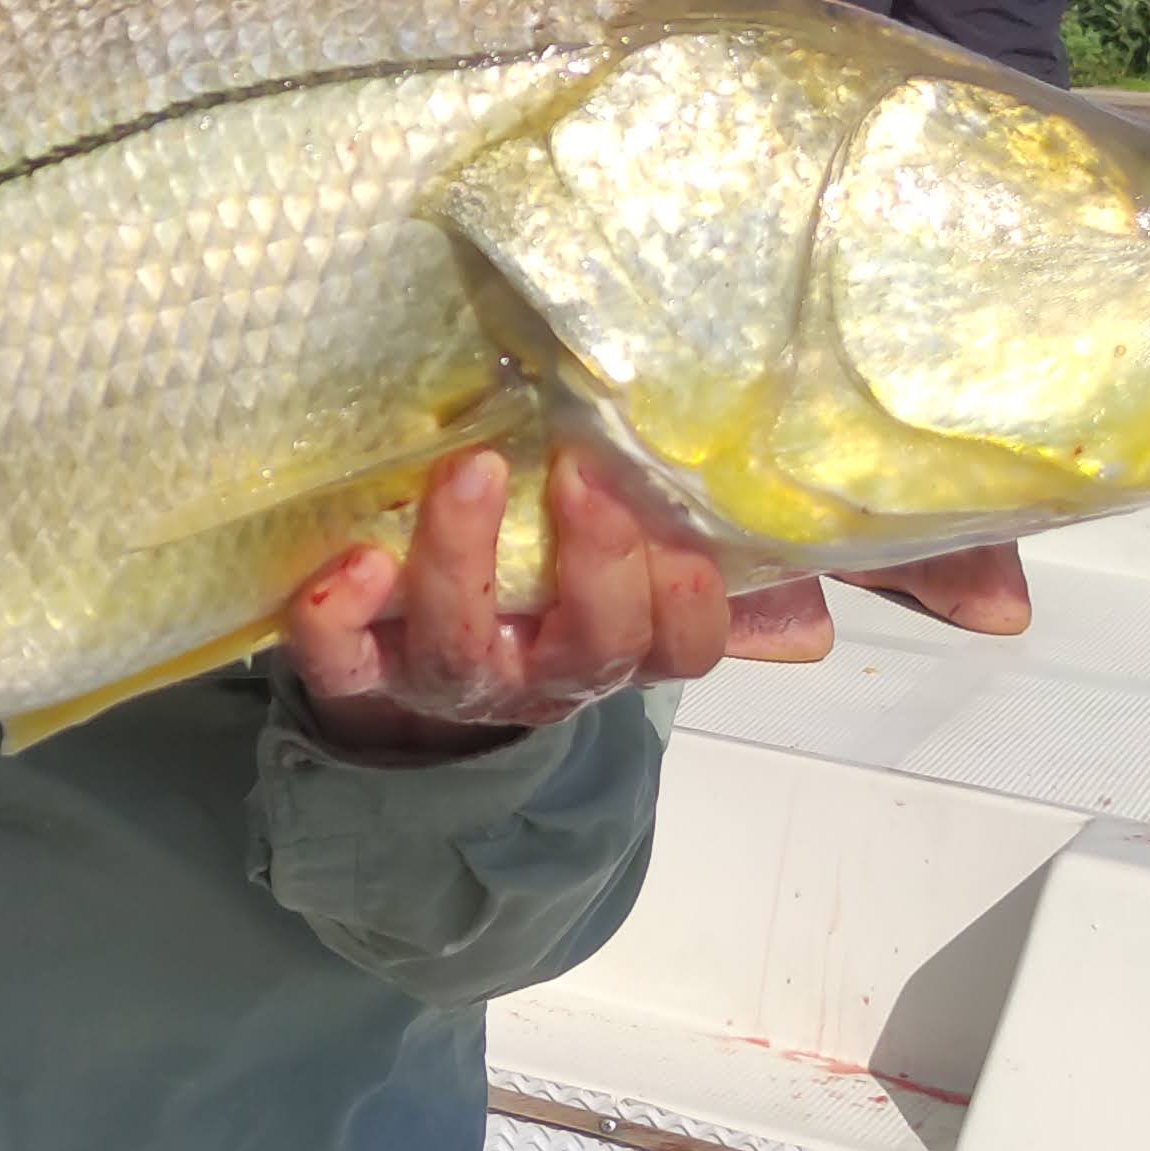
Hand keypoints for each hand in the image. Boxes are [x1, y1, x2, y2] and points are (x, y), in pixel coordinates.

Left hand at [285, 443, 727, 755]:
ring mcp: (446, 677)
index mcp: (618, 649)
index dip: (688, 598)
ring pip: (461, 648)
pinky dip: (339, 617)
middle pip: (585, 647)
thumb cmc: (545, 585)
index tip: (679, 528)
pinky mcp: (358, 670)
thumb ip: (715, 565)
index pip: (680, 647)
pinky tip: (356, 559)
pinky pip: (342, 662)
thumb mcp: (637, 570)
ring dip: (466, 560)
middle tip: (580, 473)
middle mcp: (540, 675)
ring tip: (472, 473)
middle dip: (592, 563)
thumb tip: (810, 596)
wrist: (412, 667)